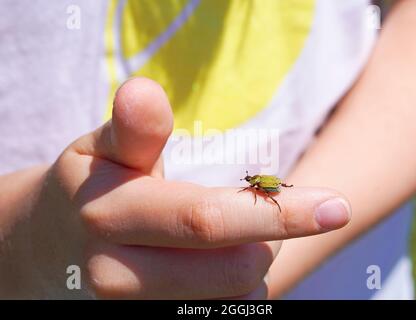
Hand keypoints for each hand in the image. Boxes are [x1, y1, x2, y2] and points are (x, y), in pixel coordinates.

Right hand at [0, 77, 350, 298]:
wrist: (52, 245)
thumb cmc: (92, 184)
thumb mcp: (104, 148)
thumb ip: (133, 128)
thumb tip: (144, 91)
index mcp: (110, 213)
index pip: (206, 220)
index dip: (276, 215)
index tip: (336, 207)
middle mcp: (116, 274)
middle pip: (234, 269)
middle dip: (269, 238)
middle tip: (262, 214)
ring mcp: (129, 309)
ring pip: (232, 298)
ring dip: (252, 264)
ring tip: (230, 237)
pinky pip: (218, 313)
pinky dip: (234, 288)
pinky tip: (215, 263)